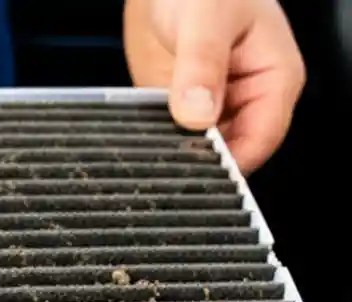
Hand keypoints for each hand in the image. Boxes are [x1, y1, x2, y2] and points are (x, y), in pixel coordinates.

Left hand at [124, 0, 305, 173]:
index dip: (233, 160)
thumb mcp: (206, 20)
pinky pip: (170, 136)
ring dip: (176, 151)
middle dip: (202, 159)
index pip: (263, 137)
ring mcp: (212, 105)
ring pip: (199, 148)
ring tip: (153, 146)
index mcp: (275, 78)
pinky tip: (140, 137)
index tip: (201, 168)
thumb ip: (201, 66)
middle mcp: (246, 97)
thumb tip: (198, 113)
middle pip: (230, 149)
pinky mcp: (180, 108)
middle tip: (169, 158)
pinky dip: (157, 140)